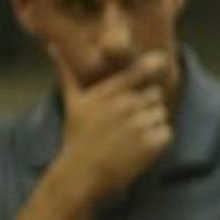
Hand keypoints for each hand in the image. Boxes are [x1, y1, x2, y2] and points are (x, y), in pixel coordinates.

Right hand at [50, 51, 174, 205]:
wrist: (83, 175)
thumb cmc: (78, 138)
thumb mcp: (72, 102)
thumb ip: (67, 72)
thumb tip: (51, 45)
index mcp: (106, 94)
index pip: (136, 72)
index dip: (150, 65)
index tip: (160, 59)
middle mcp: (124, 106)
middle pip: (154, 94)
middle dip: (146, 106)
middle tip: (128, 123)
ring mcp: (139, 125)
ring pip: (162, 113)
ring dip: (153, 124)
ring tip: (131, 137)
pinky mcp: (152, 143)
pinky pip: (168, 132)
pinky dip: (159, 141)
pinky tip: (141, 148)